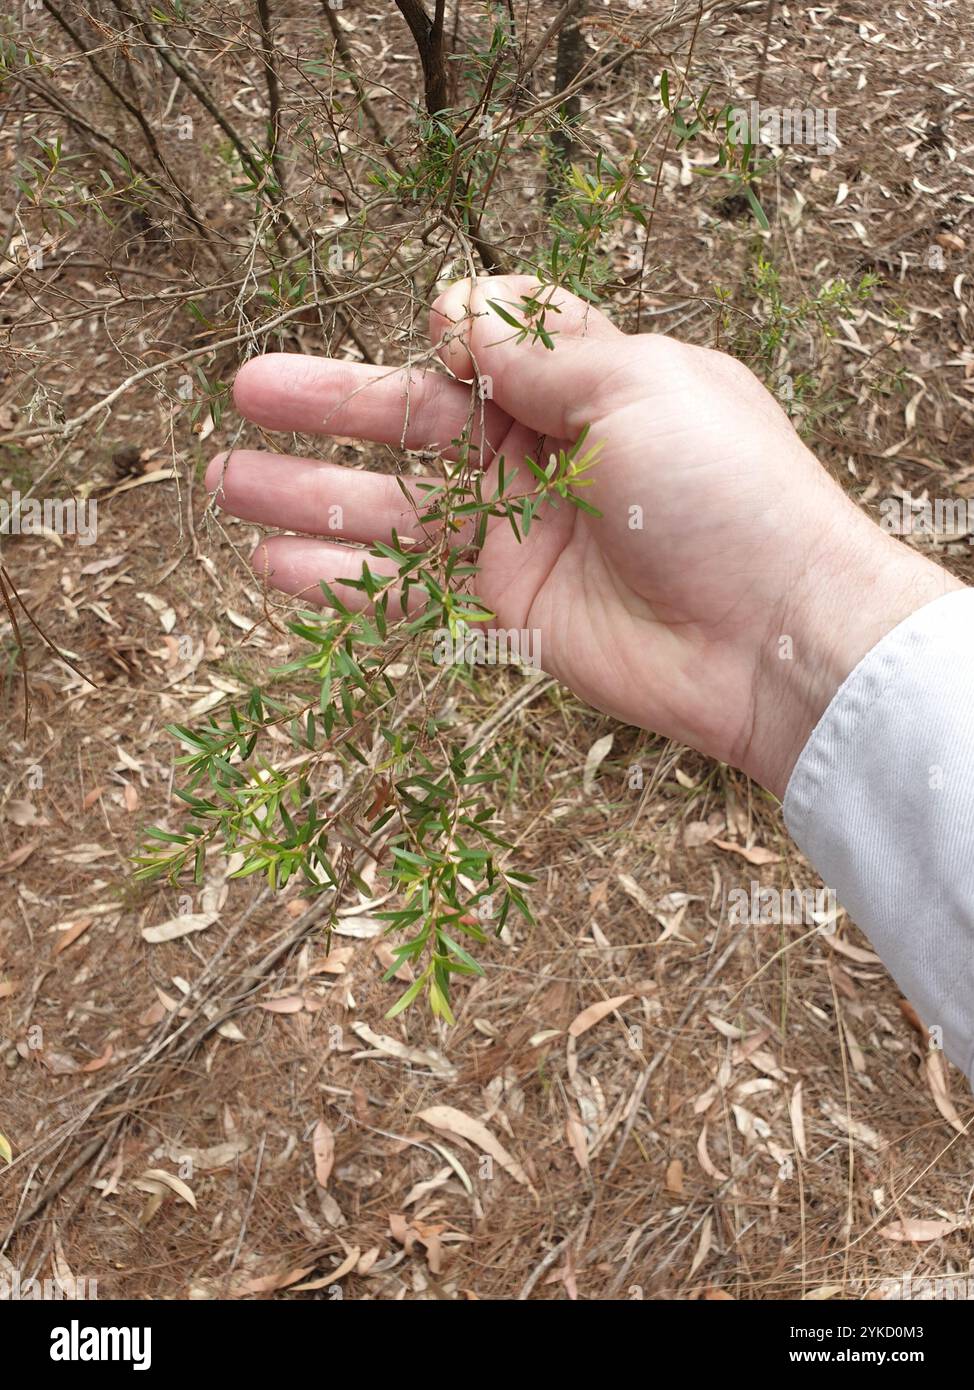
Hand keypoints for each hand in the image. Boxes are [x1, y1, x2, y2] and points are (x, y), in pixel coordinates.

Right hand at [206, 275, 961, 797]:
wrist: (774, 637)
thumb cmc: (728, 493)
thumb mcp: (639, 384)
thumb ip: (539, 351)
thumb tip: (453, 311)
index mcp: (587, 381)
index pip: (491, 339)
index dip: (450, 329)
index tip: (436, 335)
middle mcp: (542, 454)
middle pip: (413, 418)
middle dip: (330, 404)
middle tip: (247, 388)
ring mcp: (518, 533)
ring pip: (392, 506)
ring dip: (308, 494)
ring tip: (225, 480)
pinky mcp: (506, 607)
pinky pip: (405, 587)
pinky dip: (339, 579)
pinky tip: (270, 566)